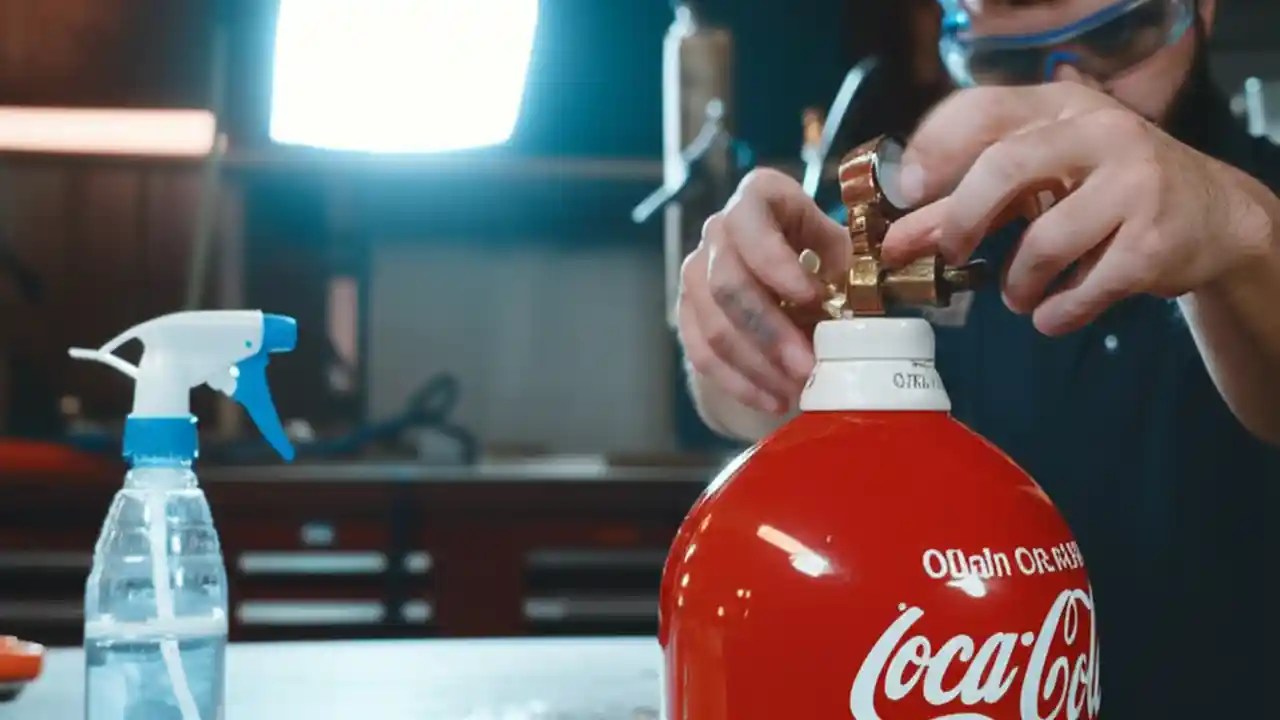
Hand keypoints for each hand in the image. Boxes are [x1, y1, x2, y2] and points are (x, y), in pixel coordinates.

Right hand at [678, 168, 848, 413]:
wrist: (785, 282)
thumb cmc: (825, 260)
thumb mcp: (845, 252)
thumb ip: (854, 267)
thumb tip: (869, 300)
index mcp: (760, 196)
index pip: (751, 221)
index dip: (775, 261)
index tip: (811, 297)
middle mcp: (719, 229)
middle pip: (727, 282)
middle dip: (770, 331)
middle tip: (807, 366)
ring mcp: (696, 272)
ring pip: (714, 325)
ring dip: (757, 365)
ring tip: (797, 390)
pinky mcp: (687, 313)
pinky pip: (702, 353)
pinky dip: (739, 382)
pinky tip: (771, 400)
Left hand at [881, 80, 1274, 335]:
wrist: (1212, 215)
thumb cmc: (1103, 193)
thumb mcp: (1040, 182)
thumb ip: (969, 204)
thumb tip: (897, 240)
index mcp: (1059, 106)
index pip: (983, 108)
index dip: (935, 147)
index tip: (908, 192)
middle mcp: (1098, 133)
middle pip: (1003, 167)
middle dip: (961, 219)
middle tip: (949, 254)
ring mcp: (1133, 184)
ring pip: (1043, 243)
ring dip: (1017, 284)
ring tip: (1018, 294)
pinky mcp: (1155, 242)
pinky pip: (1084, 290)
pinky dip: (1056, 313)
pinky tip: (1052, 313)